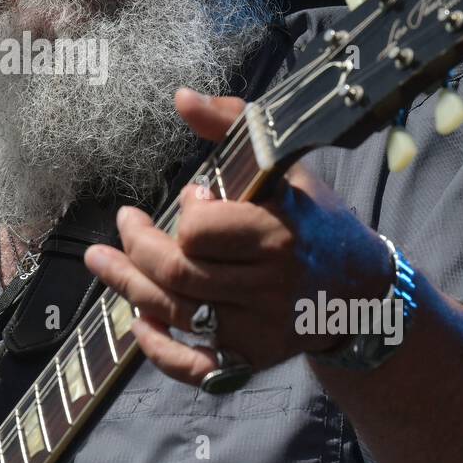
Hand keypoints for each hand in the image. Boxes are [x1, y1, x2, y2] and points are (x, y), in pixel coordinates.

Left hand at [83, 87, 392, 386]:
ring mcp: (259, 329)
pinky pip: (192, 365)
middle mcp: (268, 287)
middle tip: (124, 222)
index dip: (186, 212)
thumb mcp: (283, 165)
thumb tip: (181, 97)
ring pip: (174, 312)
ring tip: (101, 260)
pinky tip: (139, 322)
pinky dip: (159, 349)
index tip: (195, 197)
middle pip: (176, 273)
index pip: (200, 231)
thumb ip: (233, 125)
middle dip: (135, 246)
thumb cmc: (314, 220)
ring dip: (127, 285)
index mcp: (277, 234)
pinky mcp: (251, 358)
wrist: (361, 290)